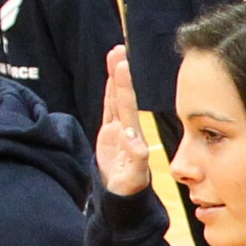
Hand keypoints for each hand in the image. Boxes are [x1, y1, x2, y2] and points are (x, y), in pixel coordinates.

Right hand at [93, 47, 152, 194]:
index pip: (127, 106)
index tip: (123, 65)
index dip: (124, 86)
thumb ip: (135, 161)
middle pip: (122, 96)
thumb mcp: (132, 177)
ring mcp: (118, 128)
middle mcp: (126, 128)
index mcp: (131, 135)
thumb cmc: (129, 187)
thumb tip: (137, 145)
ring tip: (115, 54)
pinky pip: (109, 107)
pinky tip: (111, 76)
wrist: (123, 194)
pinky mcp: (109, 132)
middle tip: (119, 50)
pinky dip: (109, 91)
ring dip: (115, 77)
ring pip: (115, 98)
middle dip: (120, 74)